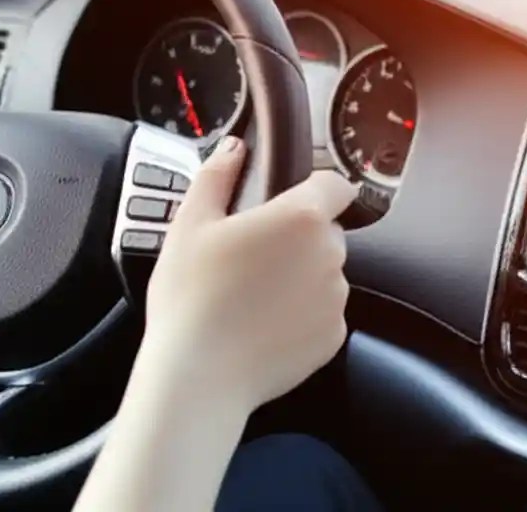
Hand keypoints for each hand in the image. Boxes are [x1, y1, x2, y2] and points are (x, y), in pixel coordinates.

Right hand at [140, 136, 357, 414]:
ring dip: (299, 276)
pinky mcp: (333, 337)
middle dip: (296, 238)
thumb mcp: (191, 225)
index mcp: (301, 218)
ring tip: (251, 294)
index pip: (335, 185)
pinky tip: (262, 322)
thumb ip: (217, 176)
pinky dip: (301, 314)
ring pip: (324, 273)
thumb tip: (234, 149)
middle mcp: (330, 256)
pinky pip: (322, 313)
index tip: (288, 202)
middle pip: (325, 232)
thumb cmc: (191, 299)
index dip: (314, 188)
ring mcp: (335, 300)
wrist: (199, 376)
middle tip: (251, 255)